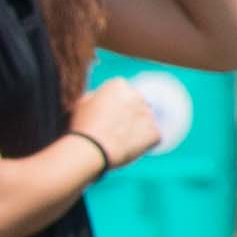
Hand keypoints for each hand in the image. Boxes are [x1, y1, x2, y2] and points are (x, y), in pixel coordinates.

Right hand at [73, 72, 187, 163]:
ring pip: (144, 120)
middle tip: (112, 129)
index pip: (121, 90)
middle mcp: (137, 95)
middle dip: (128, 113)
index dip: (113, 103)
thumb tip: (106, 98)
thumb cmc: (82, 127)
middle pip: (136, 103)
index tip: (104, 114)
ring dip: (135, 128)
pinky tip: (126, 148)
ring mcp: (148, 114)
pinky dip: (143, 143)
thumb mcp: (81, 104)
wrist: (91, 150)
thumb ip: (97, 96)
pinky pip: (152, 136)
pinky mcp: (155, 132)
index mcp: (118, 85)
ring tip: (117, 141)